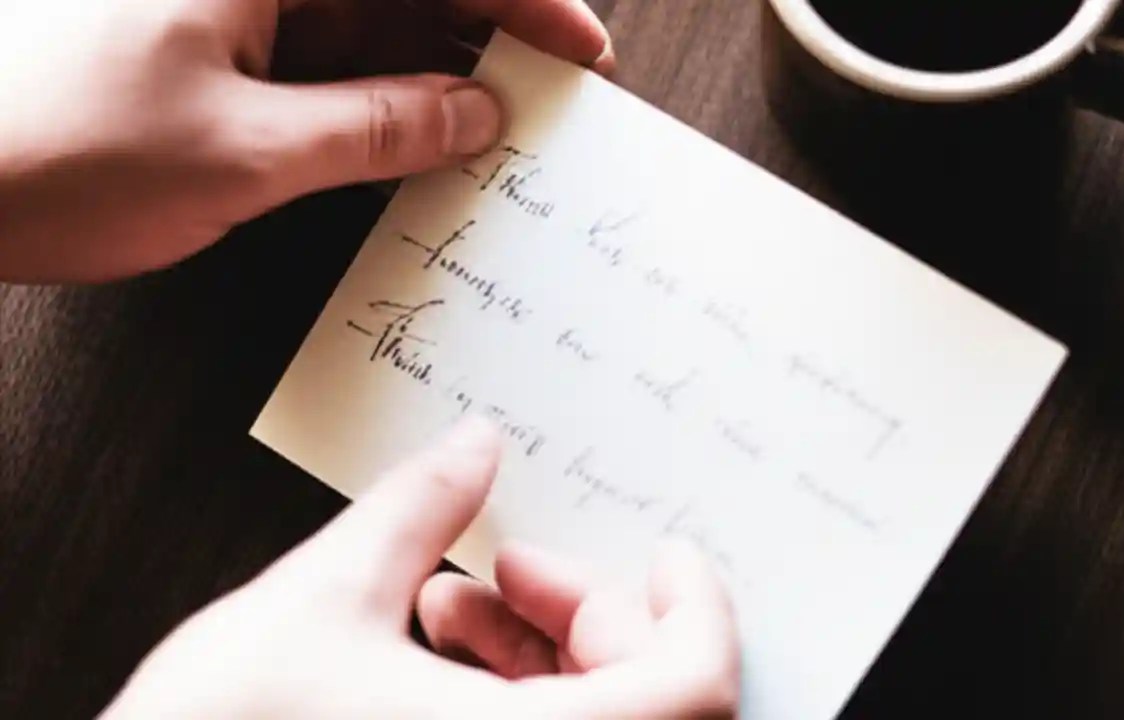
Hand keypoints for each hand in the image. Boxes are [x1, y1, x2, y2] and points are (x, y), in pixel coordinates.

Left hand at [0, 0, 612, 281]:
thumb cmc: (48, 148)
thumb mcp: (245, 152)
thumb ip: (377, 127)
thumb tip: (473, 113)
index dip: (521, 3)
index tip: (581, 49)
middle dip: (488, 38)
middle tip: (552, 97)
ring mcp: (231, 8)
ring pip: (368, 27)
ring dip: (435, 74)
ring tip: (500, 130)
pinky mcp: (211, 52)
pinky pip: (322, 63)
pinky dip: (376, 102)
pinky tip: (421, 140)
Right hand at [101, 417, 739, 718]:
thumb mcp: (319, 600)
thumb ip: (414, 507)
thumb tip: (471, 444)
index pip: (693, 691)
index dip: (697, 609)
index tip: (666, 554)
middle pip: (645, 701)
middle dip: (586, 615)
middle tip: (513, 567)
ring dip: (542, 654)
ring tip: (450, 601)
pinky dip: (515, 699)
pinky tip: (436, 653)